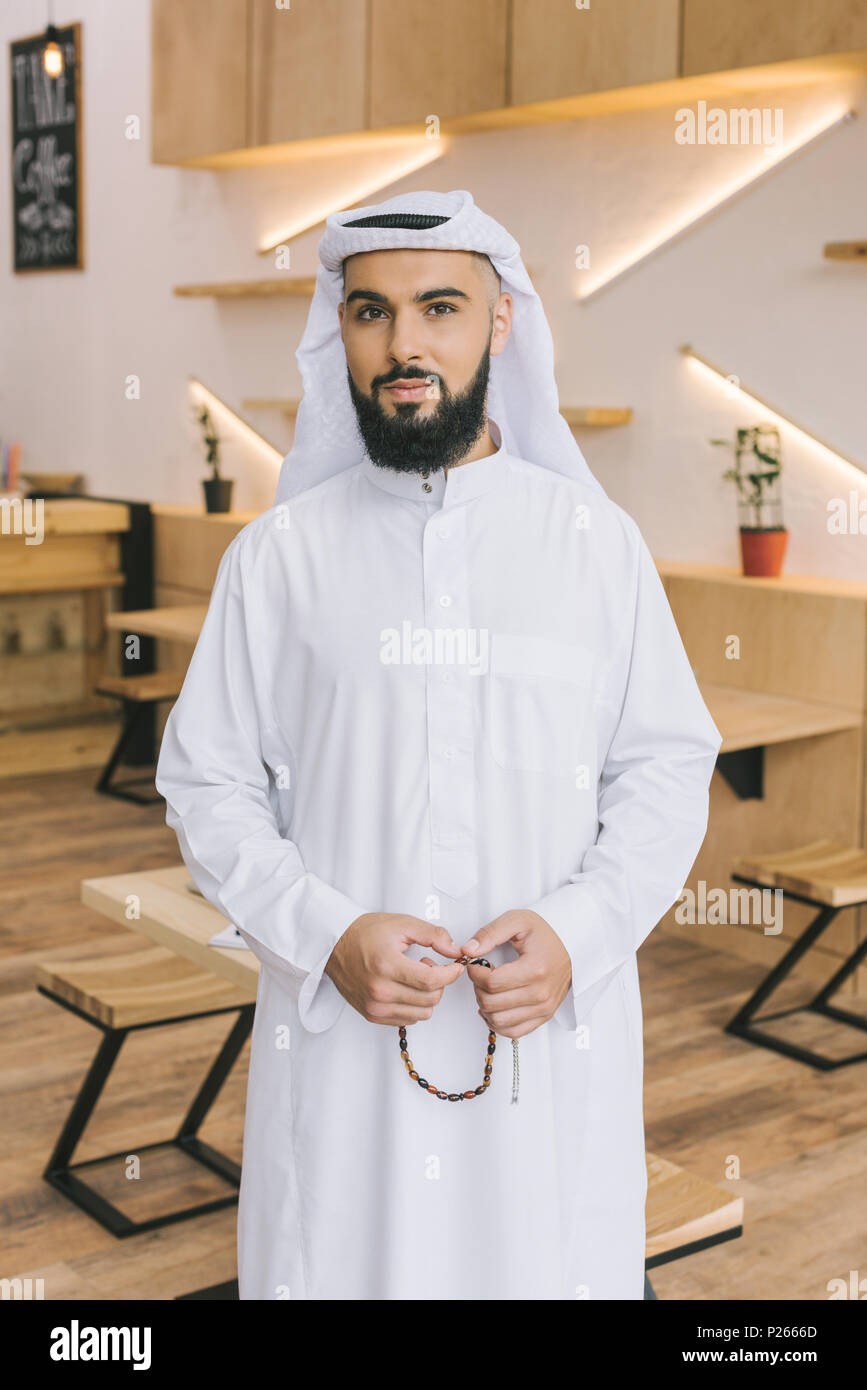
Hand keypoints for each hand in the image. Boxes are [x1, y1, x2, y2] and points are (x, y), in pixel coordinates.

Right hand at [325, 913, 465, 1024]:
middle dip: (439, 982)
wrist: (335, 945)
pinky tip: (405, 987)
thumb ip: (433, 935)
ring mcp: (375, 1006)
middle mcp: (379, 991)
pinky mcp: (372, 1015)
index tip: (456, 966)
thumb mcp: (402, 924)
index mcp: (387, 965)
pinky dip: (414, 1005)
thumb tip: (455, 950)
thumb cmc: (366, 932)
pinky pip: (408, 1019)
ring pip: (422, 1013)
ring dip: (427, 995)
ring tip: (414, 976)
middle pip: (430, 999)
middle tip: (428, 964)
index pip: (430, 981)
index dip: (450, 974)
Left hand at [459, 910, 571, 1038]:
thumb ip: (489, 933)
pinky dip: (497, 1023)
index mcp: (535, 969)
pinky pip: (513, 1032)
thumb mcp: (517, 921)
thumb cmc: (545, 933)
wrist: (571, 945)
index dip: (475, 973)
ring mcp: (544, 1008)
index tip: (475, 963)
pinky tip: (494, 1006)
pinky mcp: (544, 1016)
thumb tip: (468, 950)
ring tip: (489, 988)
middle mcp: (541, 993)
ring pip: (498, 1021)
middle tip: (482, 974)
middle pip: (491, 1003)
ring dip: (485, 1006)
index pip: (491, 983)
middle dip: (478, 988)